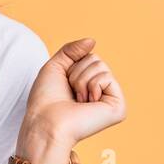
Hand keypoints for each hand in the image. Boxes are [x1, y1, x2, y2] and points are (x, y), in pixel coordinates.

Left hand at [20, 37, 126, 151]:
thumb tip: (93, 41)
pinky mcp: (118, 108)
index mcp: (88, 86)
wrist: (45, 122)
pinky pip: (107, 77)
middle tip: (70, 93)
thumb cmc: (45, 100)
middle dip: (77, 72)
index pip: (88, 56)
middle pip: (96, 59)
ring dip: (81, 80)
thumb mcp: (55, 66)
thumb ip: (72, 50)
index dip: (71, 65)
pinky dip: (91, 85)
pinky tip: (87, 104)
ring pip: (101, 66)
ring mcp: (110, 100)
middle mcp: (100, 93)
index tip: (63, 84)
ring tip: (77, 100)